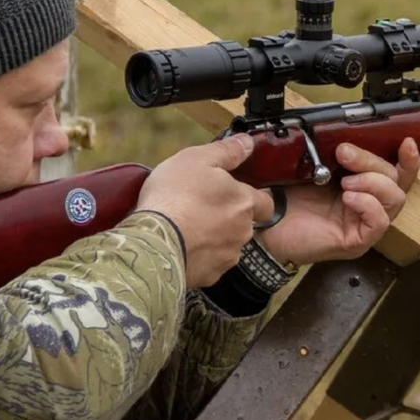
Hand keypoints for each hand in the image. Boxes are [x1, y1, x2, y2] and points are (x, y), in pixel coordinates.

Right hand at [135, 134, 273, 288]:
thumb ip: (227, 151)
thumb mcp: (197, 159)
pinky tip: (182, 245)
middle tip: (202, 206)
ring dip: (214, 236)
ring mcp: (227, 256)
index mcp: (245, 202)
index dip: (252, 196)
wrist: (153, 242)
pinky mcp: (210, 275)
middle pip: (244, 223)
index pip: (266, 202)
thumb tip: (249, 143)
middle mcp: (243, 232)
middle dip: (229, 216)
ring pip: (228, 244)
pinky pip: (210, 263)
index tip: (234, 192)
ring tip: (188, 226)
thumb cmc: (175, 196)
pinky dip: (200, 255)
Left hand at [256, 138, 419, 265]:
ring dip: (373, 183)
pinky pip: (380, 222)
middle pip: (397, 180)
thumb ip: (334, 152)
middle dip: (373, 162)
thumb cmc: (285, 196)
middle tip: (344, 153)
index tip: (406, 141)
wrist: (264, 223)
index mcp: (362, 184)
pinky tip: (348, 198)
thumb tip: (344, 132)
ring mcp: (364, 224)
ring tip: (345, 182)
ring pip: (395, 200)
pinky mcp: (357, 241)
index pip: (398, 172)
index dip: (407, 158)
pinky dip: (368, 205)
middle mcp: (368, 204)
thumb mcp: (313, 166)